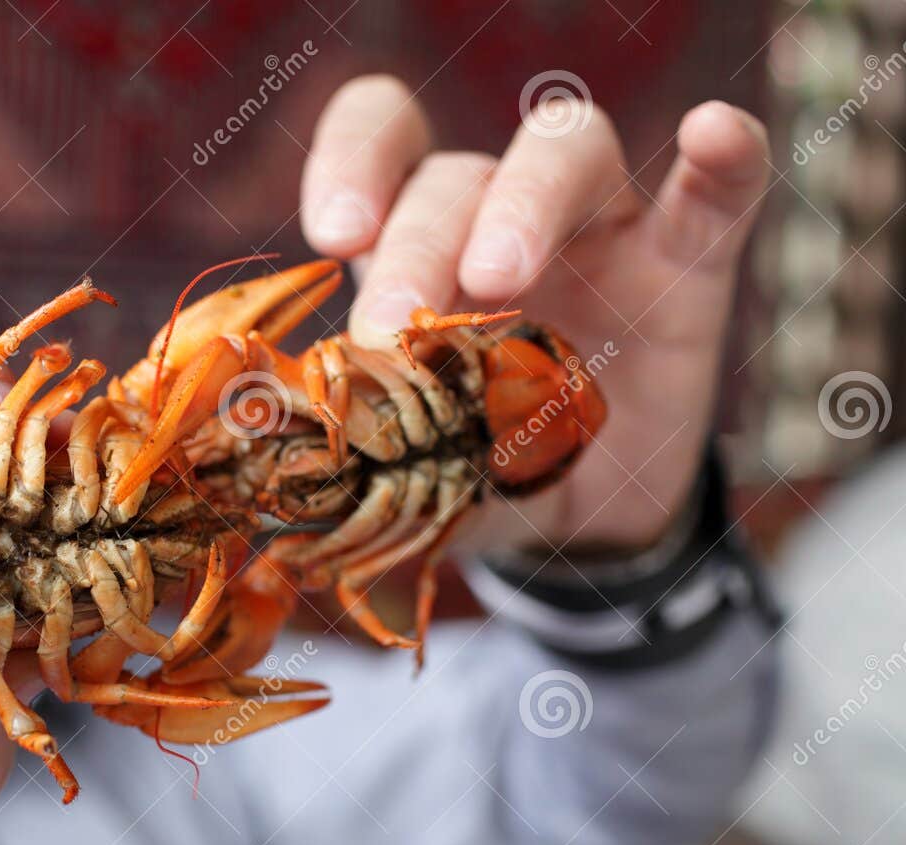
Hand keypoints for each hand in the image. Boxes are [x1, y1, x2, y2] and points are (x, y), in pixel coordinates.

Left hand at [300, 77, 768, 550]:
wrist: (582, 513)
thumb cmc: (475, 465)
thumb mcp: (420, 475)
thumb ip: (378, 466)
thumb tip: (320, 487)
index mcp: (417, 249)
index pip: (384, 146)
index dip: (353, 162)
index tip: (333, 234)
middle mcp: (501, 218)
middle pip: (458, 177)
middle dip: (418, 245)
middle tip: (389, 327)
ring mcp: (603, 230)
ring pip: (568, 151)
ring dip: (525, 202)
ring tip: (496, 282)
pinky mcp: (688, 266)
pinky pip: (716, 196)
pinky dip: (721, 161)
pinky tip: (712, 135)